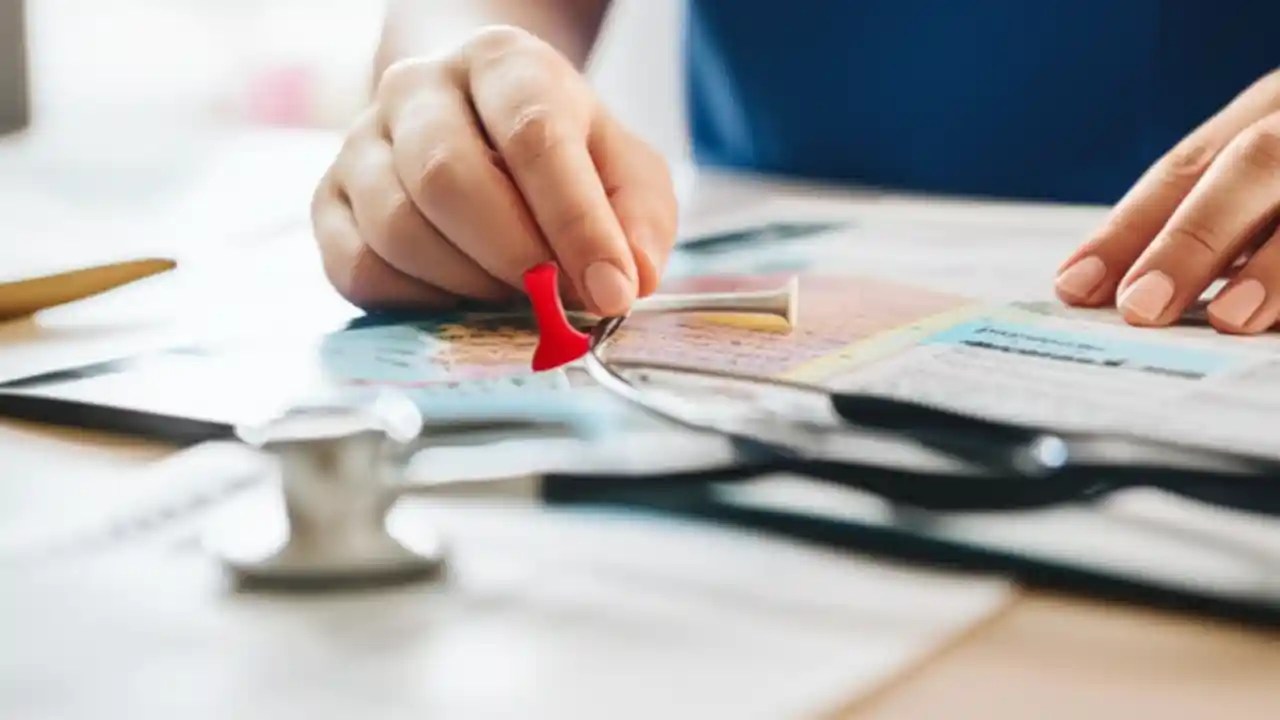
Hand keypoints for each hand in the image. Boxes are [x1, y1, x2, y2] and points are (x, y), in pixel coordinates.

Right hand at [311, 26, 676, 314]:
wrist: (474, 121)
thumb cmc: (561, 152)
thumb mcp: (623, 169)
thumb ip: (638, 218)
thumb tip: (626, 279)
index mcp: (502, 61)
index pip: (534, 136)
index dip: (577, 224)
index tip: (612, 292)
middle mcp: (418, 86)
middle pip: (448, 178)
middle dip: (513, 258)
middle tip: (556, 303)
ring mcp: (360, 140)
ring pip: (397, 227)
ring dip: (467, 284)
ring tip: (514, 297)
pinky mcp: (327, 199)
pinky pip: (358, 266)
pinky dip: (416, 303)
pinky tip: (459, 301)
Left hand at [1056, 69, 1279, 334]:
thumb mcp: (1268, 174)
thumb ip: (1218, 220)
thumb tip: (1114, 290)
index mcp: (1274, 108)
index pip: (1188, 166)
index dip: (1129, 226)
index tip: (1074, 285)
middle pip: (1254, 166)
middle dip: (1193, 237)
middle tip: (1142, 305)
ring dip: (1278, 264)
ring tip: (1236, 319)